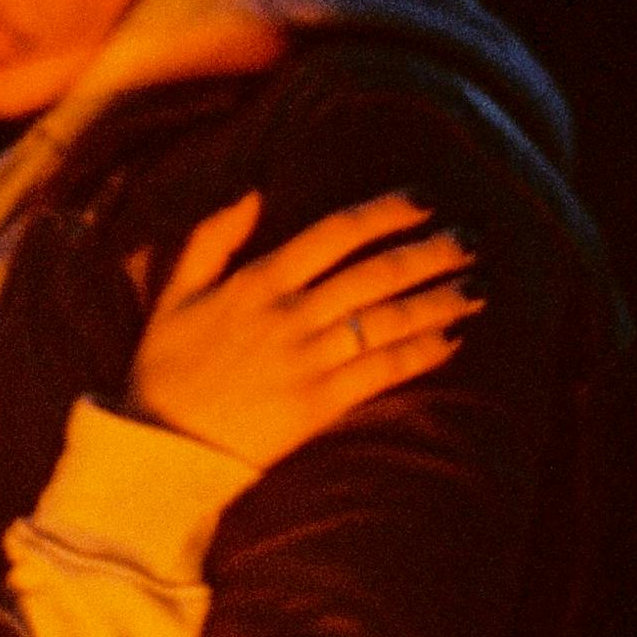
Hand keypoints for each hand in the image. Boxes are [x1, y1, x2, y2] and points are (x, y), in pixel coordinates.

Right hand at [128, 192, 477, 471]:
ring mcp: (309, 361)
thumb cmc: (164, 368)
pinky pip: (382, 371)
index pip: (336, 232)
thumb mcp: (174, 292)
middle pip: (377, 273)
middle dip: (432, 252)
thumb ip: (212, 237)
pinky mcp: (320, 404)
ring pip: (389, 320)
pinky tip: (451, 339)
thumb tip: (253, 189)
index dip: (386, 212)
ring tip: (478, 286)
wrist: (158, 446)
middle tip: (473, 238)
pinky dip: (421, 353)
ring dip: (439, 300)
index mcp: (258, 282)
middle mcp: (291, 316)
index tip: (424, 198)